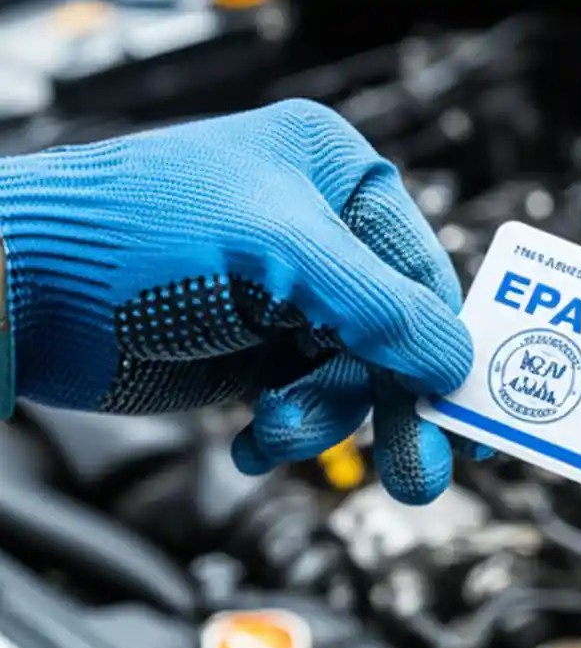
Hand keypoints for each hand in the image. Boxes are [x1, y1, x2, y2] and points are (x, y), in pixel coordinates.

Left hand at [0, 100, 469, 503]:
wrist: (21, 291)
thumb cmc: (131, 234)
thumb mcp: (280, 255)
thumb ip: (381, 309)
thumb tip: (455, 361)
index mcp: (334, 177)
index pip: (424, 269)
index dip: (451, 342)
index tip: (469, 409)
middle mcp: (317, 236)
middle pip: (398, 334)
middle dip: (400, 402)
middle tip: (423, 470)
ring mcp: (286, 297)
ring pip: (354, 378)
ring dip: (325, 418)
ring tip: (278, 432)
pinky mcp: (253, 351)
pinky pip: (307, 402)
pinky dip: (287, 430)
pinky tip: (252, 438)